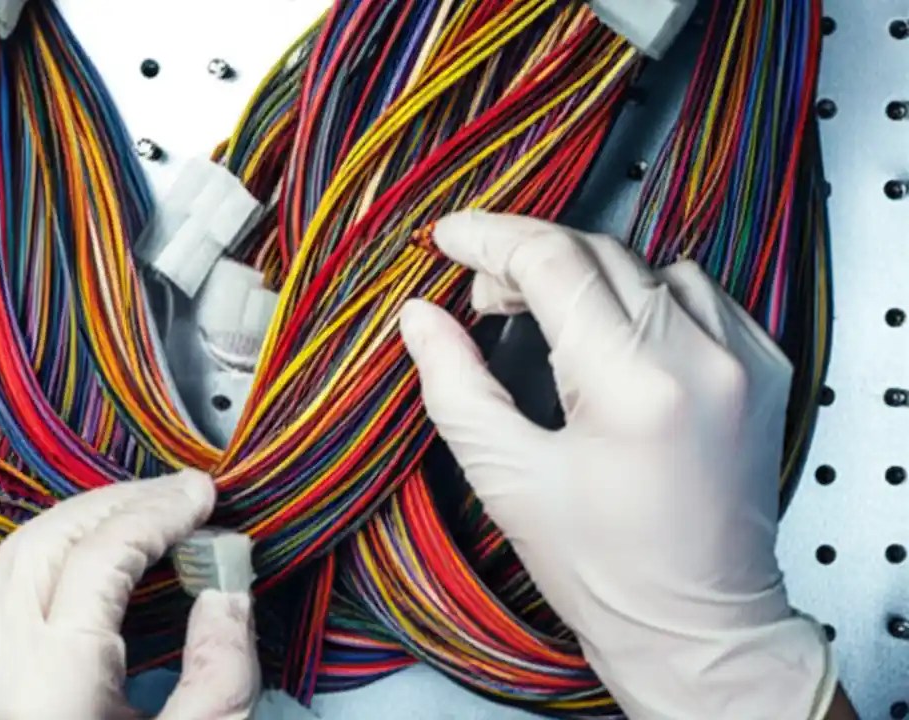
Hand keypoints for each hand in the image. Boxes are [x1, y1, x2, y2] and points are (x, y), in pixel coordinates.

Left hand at [0, 469, 259, 719]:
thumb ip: (220, 673)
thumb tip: (225, 594)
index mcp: (46, 689)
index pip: (101, 556)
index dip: (159, 512)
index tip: (202, 498)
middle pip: (49, 538)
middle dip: (122, 502)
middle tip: (180, 496)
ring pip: (15, 557)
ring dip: (84, 524)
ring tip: (144, 518)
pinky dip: (50, 560)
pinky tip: (90, 563)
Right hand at [400, 212, 835, 718]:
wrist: (696, 625)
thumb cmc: (601, 569)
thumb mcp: (505, 479)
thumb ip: (454, 385)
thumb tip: (420, 315)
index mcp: (635, 385)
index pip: (553, 262)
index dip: (489, 239)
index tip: (448, 239)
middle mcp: (702, 356)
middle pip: (599, 253)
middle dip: (527, 258)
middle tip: (482, 296)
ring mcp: (744, 358)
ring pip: (647, 265)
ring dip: (587, 275)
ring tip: (547, 320)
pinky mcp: (766, 366)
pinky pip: (697, 293)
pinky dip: (643, 295)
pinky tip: (612, 335)